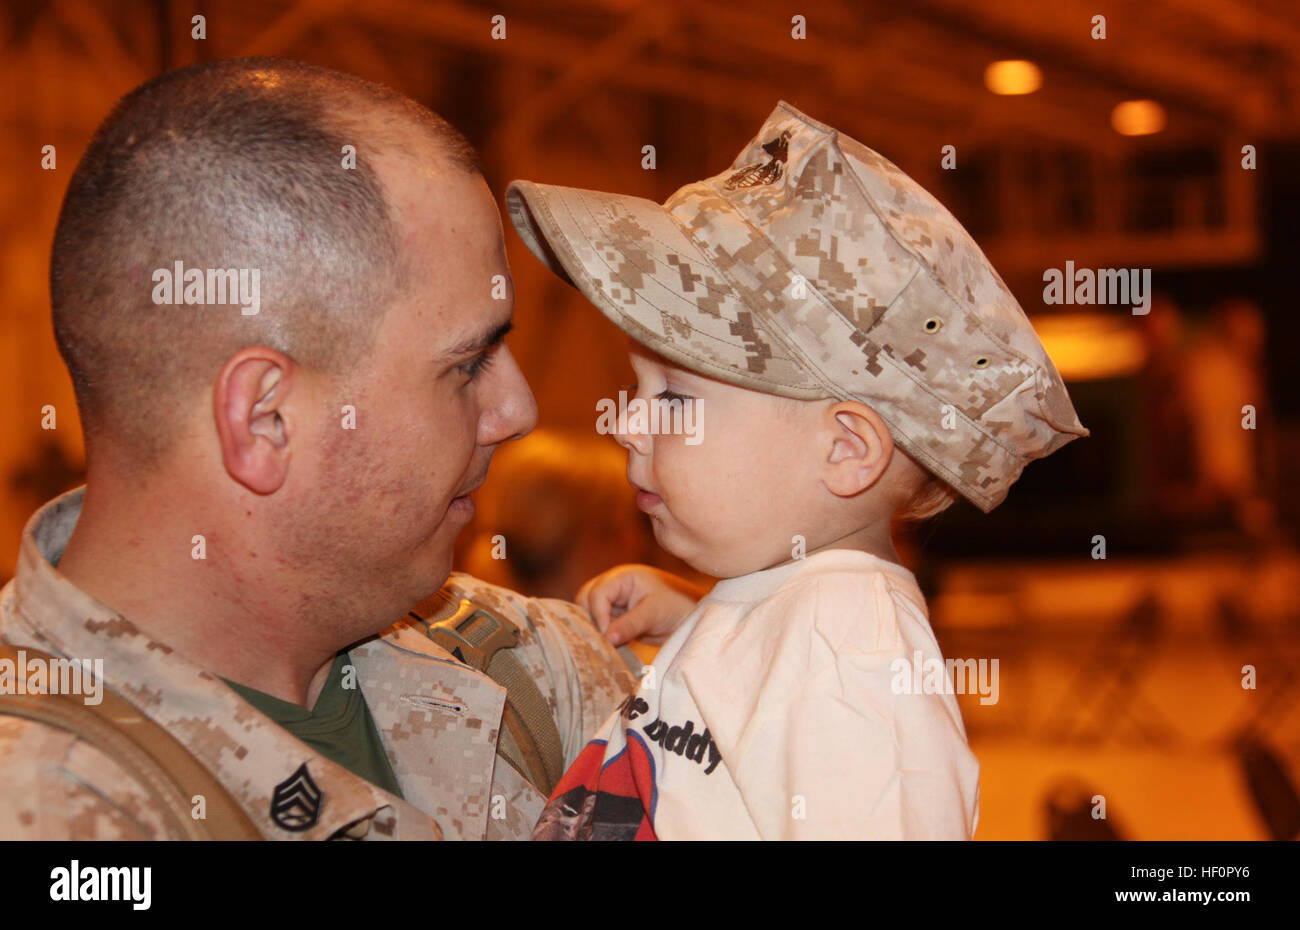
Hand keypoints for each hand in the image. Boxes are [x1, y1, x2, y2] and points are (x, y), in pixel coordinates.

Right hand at [575, 564, 707, 646]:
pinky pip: (599, 625)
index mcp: (623, 577)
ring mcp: (614, 602)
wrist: (692, 618)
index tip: (607, 636)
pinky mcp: (616, 617)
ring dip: (595, 629)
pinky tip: (610, 648)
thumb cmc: (677, 607)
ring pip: (589, 613)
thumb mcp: (654, 614)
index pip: (597, 593)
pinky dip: (601, 636)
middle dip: (591, 620)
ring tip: (608, 645)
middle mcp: (614, 586)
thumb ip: (630, 624)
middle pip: (586, 600)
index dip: (598, 615)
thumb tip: (607, 638)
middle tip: (602, 641)